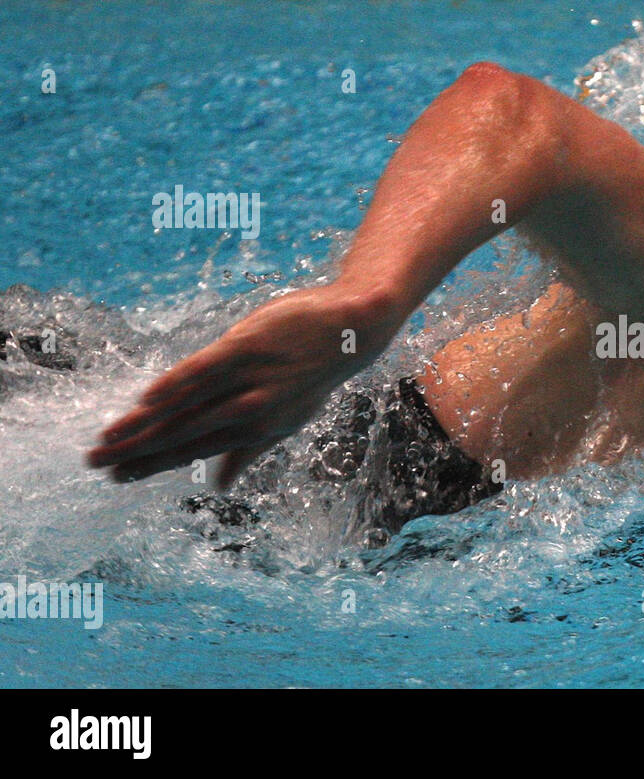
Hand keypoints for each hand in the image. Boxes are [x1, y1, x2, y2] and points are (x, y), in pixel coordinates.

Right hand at [86, 282, 406, 488]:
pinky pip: (206, 370)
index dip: (157, 465)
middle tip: (96, 466)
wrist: (352, 331)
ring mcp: (251, 380)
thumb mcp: (287, 419)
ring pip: (189, 408)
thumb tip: (220, 486)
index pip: (197, 451)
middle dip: (138, 451)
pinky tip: (147, 399)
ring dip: (145, 424)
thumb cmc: (314, 374)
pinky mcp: (249, 347)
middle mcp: (253, 410)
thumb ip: (249, 450)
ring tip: (108, 438)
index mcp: (259, 430)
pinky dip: (177, 384)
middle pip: (185, 434)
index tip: (120, 478)